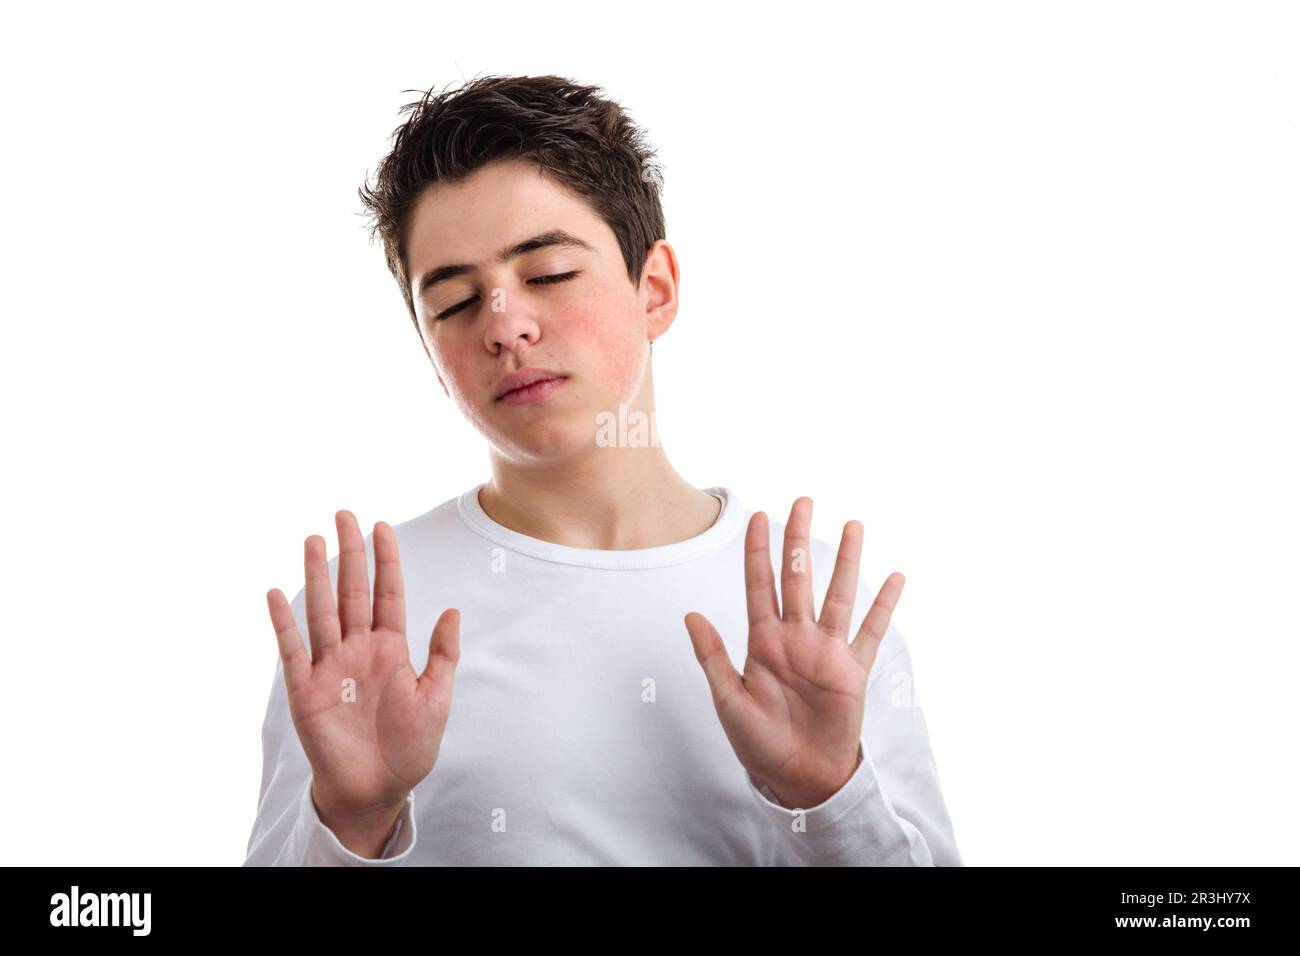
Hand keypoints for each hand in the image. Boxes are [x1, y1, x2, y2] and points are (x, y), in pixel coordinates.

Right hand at [265, 511, 460, 827]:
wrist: (378, 789)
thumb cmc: (410, 747)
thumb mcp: (437, 698)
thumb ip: (443, 654)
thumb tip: (453, 609)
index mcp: (391, 649)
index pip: (388, 593)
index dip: (385, 560)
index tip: (382, 525)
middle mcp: (359, 649)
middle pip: (353, 591)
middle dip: (349, 553)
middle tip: (343, 514)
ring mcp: (331, 667)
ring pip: (323, 611)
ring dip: (317, 575)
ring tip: (312, 538)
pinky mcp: (306, 691)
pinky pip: (293, 651)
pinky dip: (284, 623)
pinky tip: (278, 593)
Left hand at [683, 497, 903, 809]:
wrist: (797, 777)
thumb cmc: (758, 742)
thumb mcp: (727, 699)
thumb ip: (712, 656)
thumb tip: (690, 614)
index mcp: (763, 641)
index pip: (759, 584)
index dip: (758, 550)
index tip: (757, 515)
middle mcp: (796, 638)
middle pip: (798, 578)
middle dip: (798, 540)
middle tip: (803, 501)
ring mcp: (826, 651)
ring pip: (837, 594)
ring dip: (844, 560)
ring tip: (851, 524)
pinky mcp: (852, 671)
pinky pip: (871, 632)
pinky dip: (884, 606)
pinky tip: (894, 577)